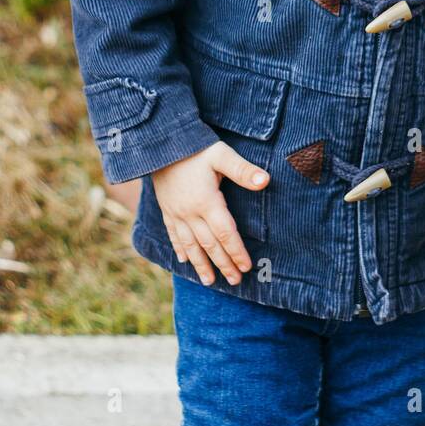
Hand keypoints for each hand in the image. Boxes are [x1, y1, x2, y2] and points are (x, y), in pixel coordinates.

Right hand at [151, 140, 269, 286]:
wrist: (159, 144)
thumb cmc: (195, 148)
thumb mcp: (221, 154)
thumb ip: (242, 170)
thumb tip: (266, 180)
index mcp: (207, 201)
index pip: (225, 233)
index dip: (236, 251)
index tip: (246, 267)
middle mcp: (190, 212)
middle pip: (209, 244)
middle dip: (223, 264)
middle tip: (235, 281)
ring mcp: (176, 213)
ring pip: (190, 245)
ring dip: (201, 264)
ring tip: (209, 281)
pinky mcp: (166, 210)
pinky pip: (173, 235)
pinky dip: (180, 249)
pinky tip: (183, 261)